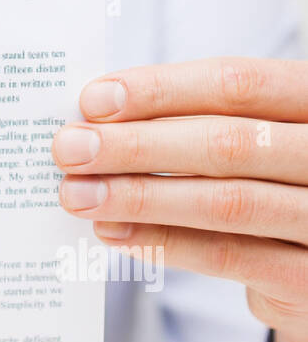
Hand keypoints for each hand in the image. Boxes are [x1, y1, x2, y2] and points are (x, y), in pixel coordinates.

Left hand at [52, 57, 307, 341]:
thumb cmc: (272, 182)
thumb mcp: (253, 138)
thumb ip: (195, 121)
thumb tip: (97, 117)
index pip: (238, 84)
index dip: (161, 90)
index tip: (93, 100)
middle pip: (227, 143)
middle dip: (137, 145)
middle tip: (69, 148)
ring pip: (226, 202)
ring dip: (140, 197)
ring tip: (79, 194)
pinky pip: (230, 257)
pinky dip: (165, 242)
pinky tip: (115, 232)